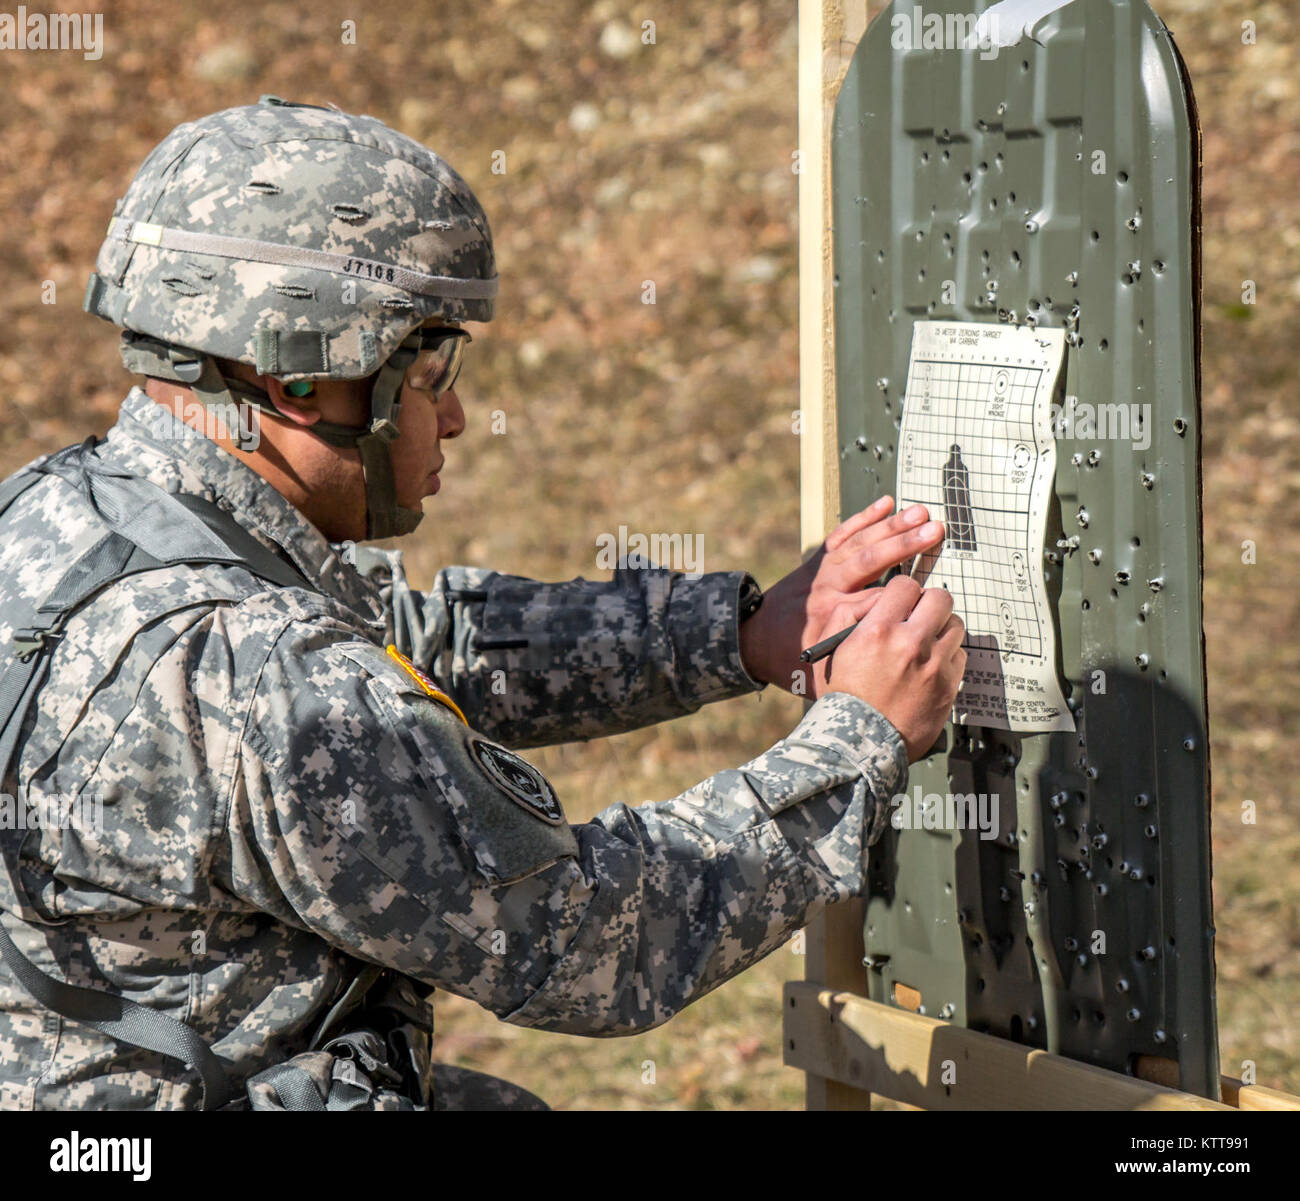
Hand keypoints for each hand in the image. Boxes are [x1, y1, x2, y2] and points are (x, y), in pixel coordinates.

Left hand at [738, 496, 945, 695]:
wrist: (752, 639)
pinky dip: (864, 518)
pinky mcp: (818, 561)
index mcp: (829, 617)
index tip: (934, 588)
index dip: (903, 594)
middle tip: (934, 532)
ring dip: (891, 527)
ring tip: (920, 514)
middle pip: (868, 561)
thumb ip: (848, 671)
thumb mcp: (816, 677)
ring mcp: (821, 571)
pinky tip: (886, 504)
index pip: (874, 600)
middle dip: (903, 545)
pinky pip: (843, 534)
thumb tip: (887, 671)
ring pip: (858, 543)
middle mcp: (826, 589)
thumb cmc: (788, 661)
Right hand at [817, 575, 965, 761]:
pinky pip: (960, 655)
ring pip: (955, 625)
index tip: (901, 602)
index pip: (905, 586)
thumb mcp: (828, 650)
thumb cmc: (841, 699)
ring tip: (926, 643)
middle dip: (929, 603)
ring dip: (942, 629)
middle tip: (920, 616)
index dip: (902, 592)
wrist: (860, 745)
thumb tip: (877, 599)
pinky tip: (930, 666)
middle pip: (940, 599)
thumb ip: (847, 615)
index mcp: (877, 631)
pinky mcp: (949, 685)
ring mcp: (934, 665)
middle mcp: (910, 644)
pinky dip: (947, 656)